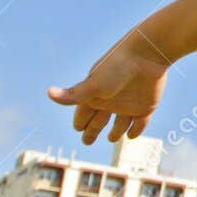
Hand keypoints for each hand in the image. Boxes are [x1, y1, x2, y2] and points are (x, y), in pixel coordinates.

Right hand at [47, 33, 170, 145]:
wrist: (147, 54)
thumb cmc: (117, 67)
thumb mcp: (94, 84)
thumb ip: (74, 94)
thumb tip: (48, 92)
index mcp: (95, 96)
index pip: (83, 114)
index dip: (79, 122)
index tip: (77, 128)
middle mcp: (111, 101)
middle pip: (99, 121)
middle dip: (92, 131)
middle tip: (86, 142)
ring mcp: (129, 104)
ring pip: (120, 124)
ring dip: (116, 132)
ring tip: (112, 139)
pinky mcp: (146, 105)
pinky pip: (140, 122)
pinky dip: (136, 130)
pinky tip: (131, 136)